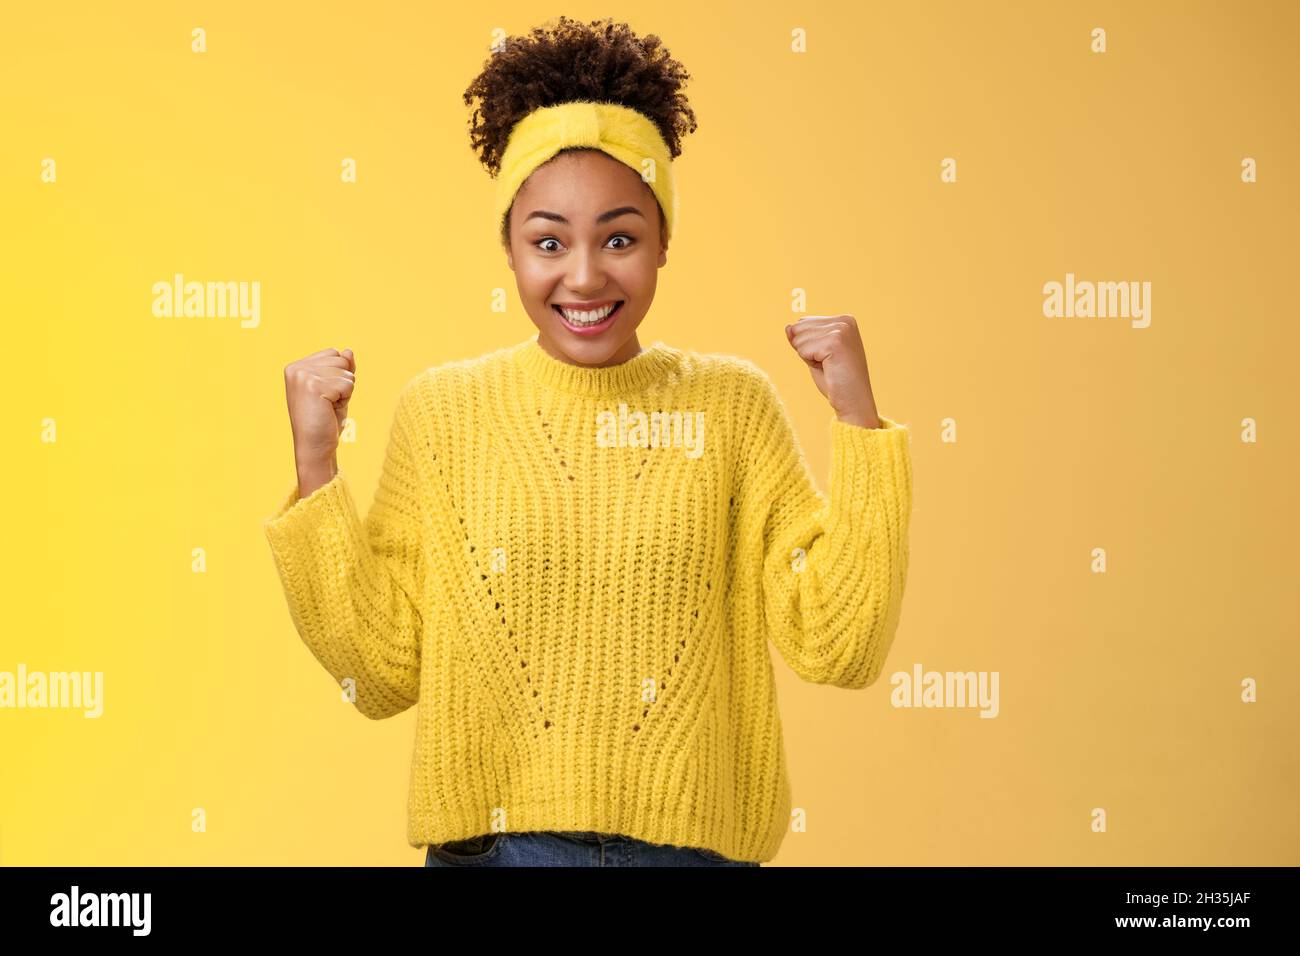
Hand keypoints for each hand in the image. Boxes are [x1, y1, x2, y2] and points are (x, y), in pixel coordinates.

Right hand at [284, 347, 355, 473]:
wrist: (315, 447)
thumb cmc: (325, 419)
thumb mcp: (336, 389)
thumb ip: (341, 368)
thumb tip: (348, 350)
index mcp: (296, 366)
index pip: (334, 353)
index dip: (338, 375)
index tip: (326, 395)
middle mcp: (296, 368)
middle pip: (341, 359)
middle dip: (343, 382)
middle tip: (328, 403)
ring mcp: (303, 376)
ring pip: (346, 371)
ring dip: (345, 391)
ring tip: (328, 407)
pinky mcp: (314, 386)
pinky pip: (348, 384)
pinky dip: (346, 398)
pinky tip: (330, 410)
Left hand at [784, 315, 880, 427]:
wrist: (853, 401)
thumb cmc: (835, 380)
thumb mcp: (815, 354)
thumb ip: (801, 338)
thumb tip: (788, 326)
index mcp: (844, 320)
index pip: (803, 323)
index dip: (808, 345)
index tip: (827, 357)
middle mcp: (844, 321)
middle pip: (799, 327)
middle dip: (806, 349)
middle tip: (827, 364)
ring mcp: (841, 330)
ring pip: (799, 338)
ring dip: (808, 356)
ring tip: (828, 366)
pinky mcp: (835, 342)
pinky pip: (803, 349)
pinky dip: (810, 362)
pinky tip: (828, 368)